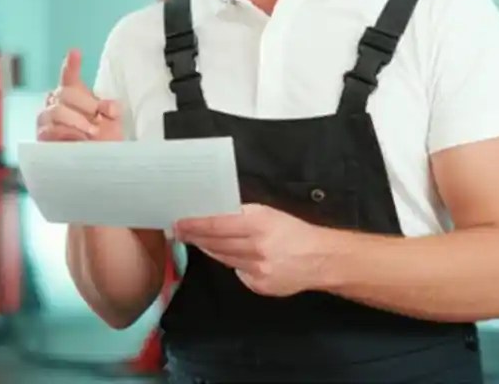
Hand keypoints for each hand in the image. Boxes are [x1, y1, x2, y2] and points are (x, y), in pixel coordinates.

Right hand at [35, 49, 122, 141]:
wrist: (92, 165)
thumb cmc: (100, 141)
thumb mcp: (111, 124)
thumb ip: (110, 110)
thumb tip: (110, 107)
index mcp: (73, 95)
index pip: (69, 77)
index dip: (71, 65)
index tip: (75, 52)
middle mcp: (56, 103)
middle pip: (65, 93)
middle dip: (84, 104)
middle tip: (98, 116)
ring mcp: (46, 119)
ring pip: (57, 111)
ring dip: (77, 121)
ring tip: (92, 132)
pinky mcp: (42, 137)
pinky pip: (50, 130)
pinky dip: (67, 134)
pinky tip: (79, 140)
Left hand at [173, 204, 328, 296]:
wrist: (321, 260)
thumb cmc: (293, 231)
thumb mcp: (269, 214)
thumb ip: (242, 216)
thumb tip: (213, 215)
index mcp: (259, 223)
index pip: (216, 225)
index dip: (194, 224)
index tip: (178, 222)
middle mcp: (256, 247)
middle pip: (215, 243)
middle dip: (194, 236)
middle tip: (178, 231)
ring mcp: (257, 269)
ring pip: (222, 257)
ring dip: (207, 248)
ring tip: (194, 240)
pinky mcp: (259, 285)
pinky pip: (236, 271)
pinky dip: (229, 262)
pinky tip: (223, 254)